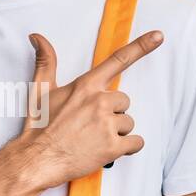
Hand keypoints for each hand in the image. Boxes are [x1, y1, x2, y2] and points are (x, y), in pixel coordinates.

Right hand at [17, 28, 164, 188]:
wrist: (36, 160)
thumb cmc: (39, 127)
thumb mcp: (41, 89)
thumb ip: (46, 61)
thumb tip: (37, 37)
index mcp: (86, 86)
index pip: (118, 60)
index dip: (141, 46)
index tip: (158, 36)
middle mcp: (99, 102)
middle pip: (124, 101)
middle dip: (112, 113)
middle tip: (91, 124)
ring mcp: (107, 125)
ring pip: (128, 123)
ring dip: (117, 132)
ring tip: (94, 138)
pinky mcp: (112, 147)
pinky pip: (136, 143)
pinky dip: (128, 148)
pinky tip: (110, 149)